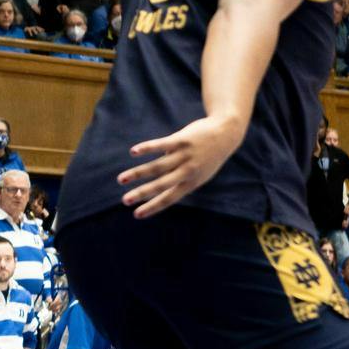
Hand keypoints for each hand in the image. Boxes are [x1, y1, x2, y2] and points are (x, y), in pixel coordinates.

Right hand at [118, 114, 245, 218]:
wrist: (226, 134)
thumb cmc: (209, 157)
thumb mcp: (200, 174)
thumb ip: (180, 180)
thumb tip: (157, 188)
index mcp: (192, 182)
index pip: (170, 198)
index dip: (153, 207)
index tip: (136, 215)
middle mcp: (188, 171)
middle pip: (162, 184)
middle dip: (143, 193)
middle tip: (125, 201)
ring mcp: (185, 155)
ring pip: (158, 166)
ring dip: (138, 173)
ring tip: (121, 179)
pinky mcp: (182, 140)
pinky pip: (161, 145)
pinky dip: (147, 148)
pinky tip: (134, 152)